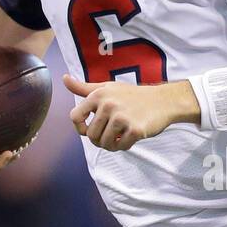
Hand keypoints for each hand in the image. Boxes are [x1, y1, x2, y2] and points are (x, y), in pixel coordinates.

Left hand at [64, 75, 198, 151]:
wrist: (163, 101)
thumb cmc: (132, 95)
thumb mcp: (108, 88)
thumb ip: (84, 88)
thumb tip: (64, 79)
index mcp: (98, 95)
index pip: (75, 117)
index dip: (80, 128)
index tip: (90, 130)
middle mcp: (108, 105)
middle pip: (91, 135)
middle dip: (99, 140)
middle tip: (111, 135)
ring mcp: (122, 117)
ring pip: (105, 143)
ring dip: (112, 145)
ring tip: (120, 137)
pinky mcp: (135, 129)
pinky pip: (121, 147)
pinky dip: (124, 146)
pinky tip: (130, 137)